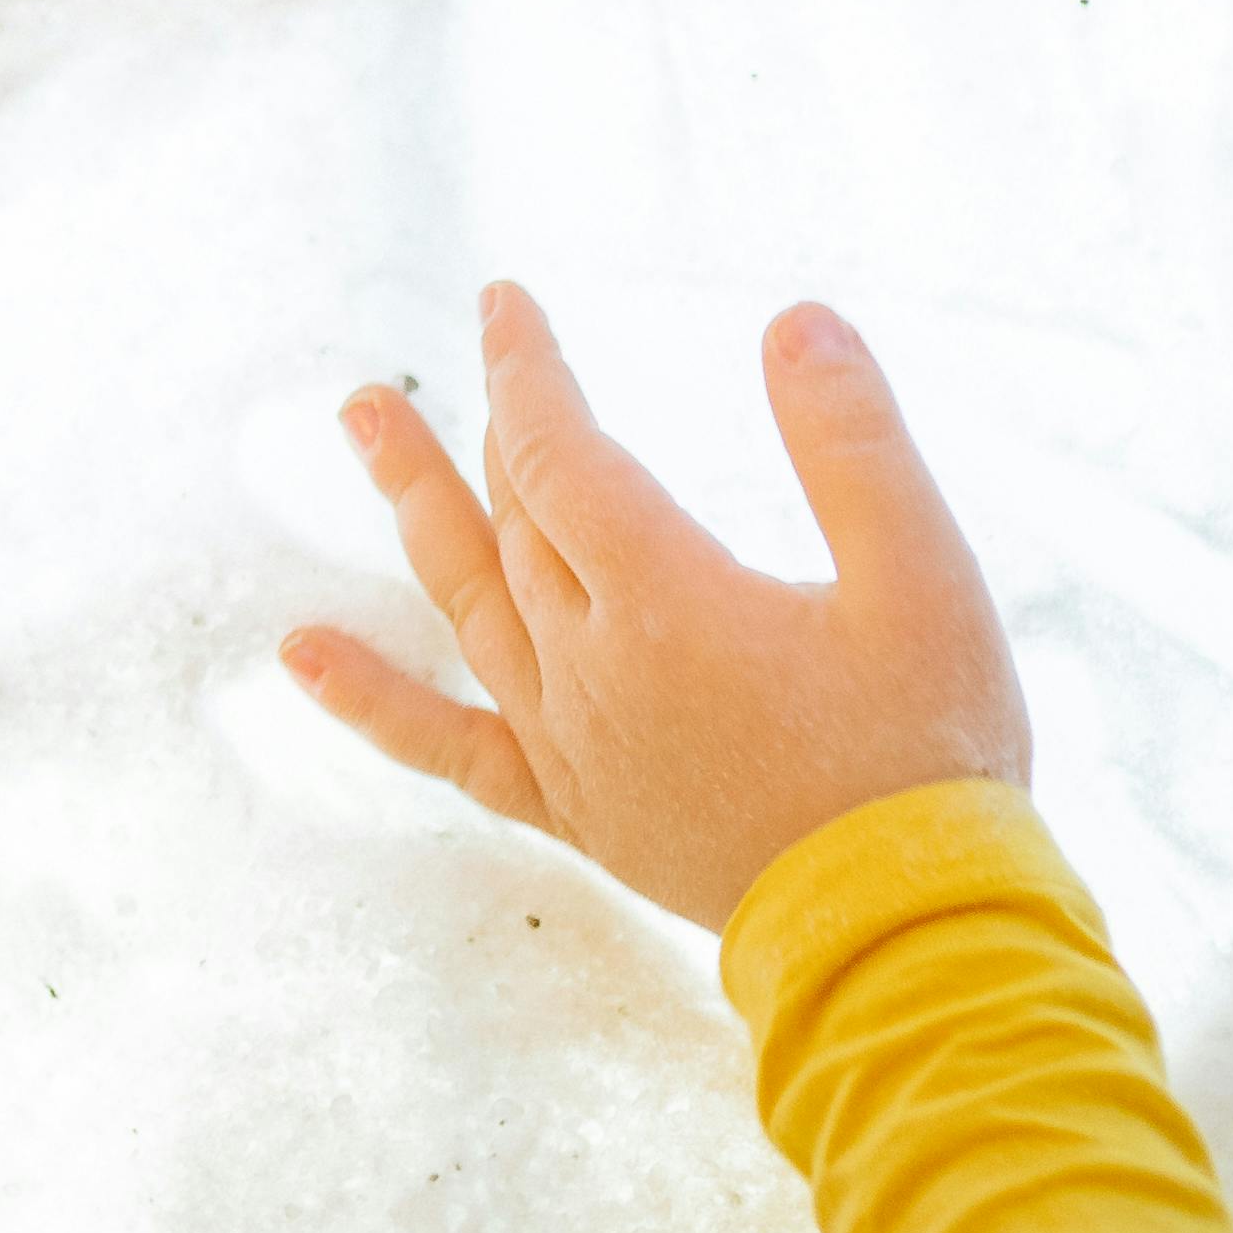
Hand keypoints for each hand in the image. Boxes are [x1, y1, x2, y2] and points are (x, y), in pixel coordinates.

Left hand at [276, 282, 1031, 932]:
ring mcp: (567, 736)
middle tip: (448, 343)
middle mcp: (590, 661)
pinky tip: (302, 653)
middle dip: (478, 422)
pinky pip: (448, 743)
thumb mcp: (927, 579)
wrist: (904, 930)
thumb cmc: (929, 752)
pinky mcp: (571, 805)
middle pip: (510, 514)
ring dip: (412, 504)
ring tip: (358, 420)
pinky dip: (370, 699)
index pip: (559, 454)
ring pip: (466, 598)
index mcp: (665, 597)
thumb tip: (793, 320)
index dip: (527, 371)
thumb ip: (854, 446)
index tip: (503, 302)